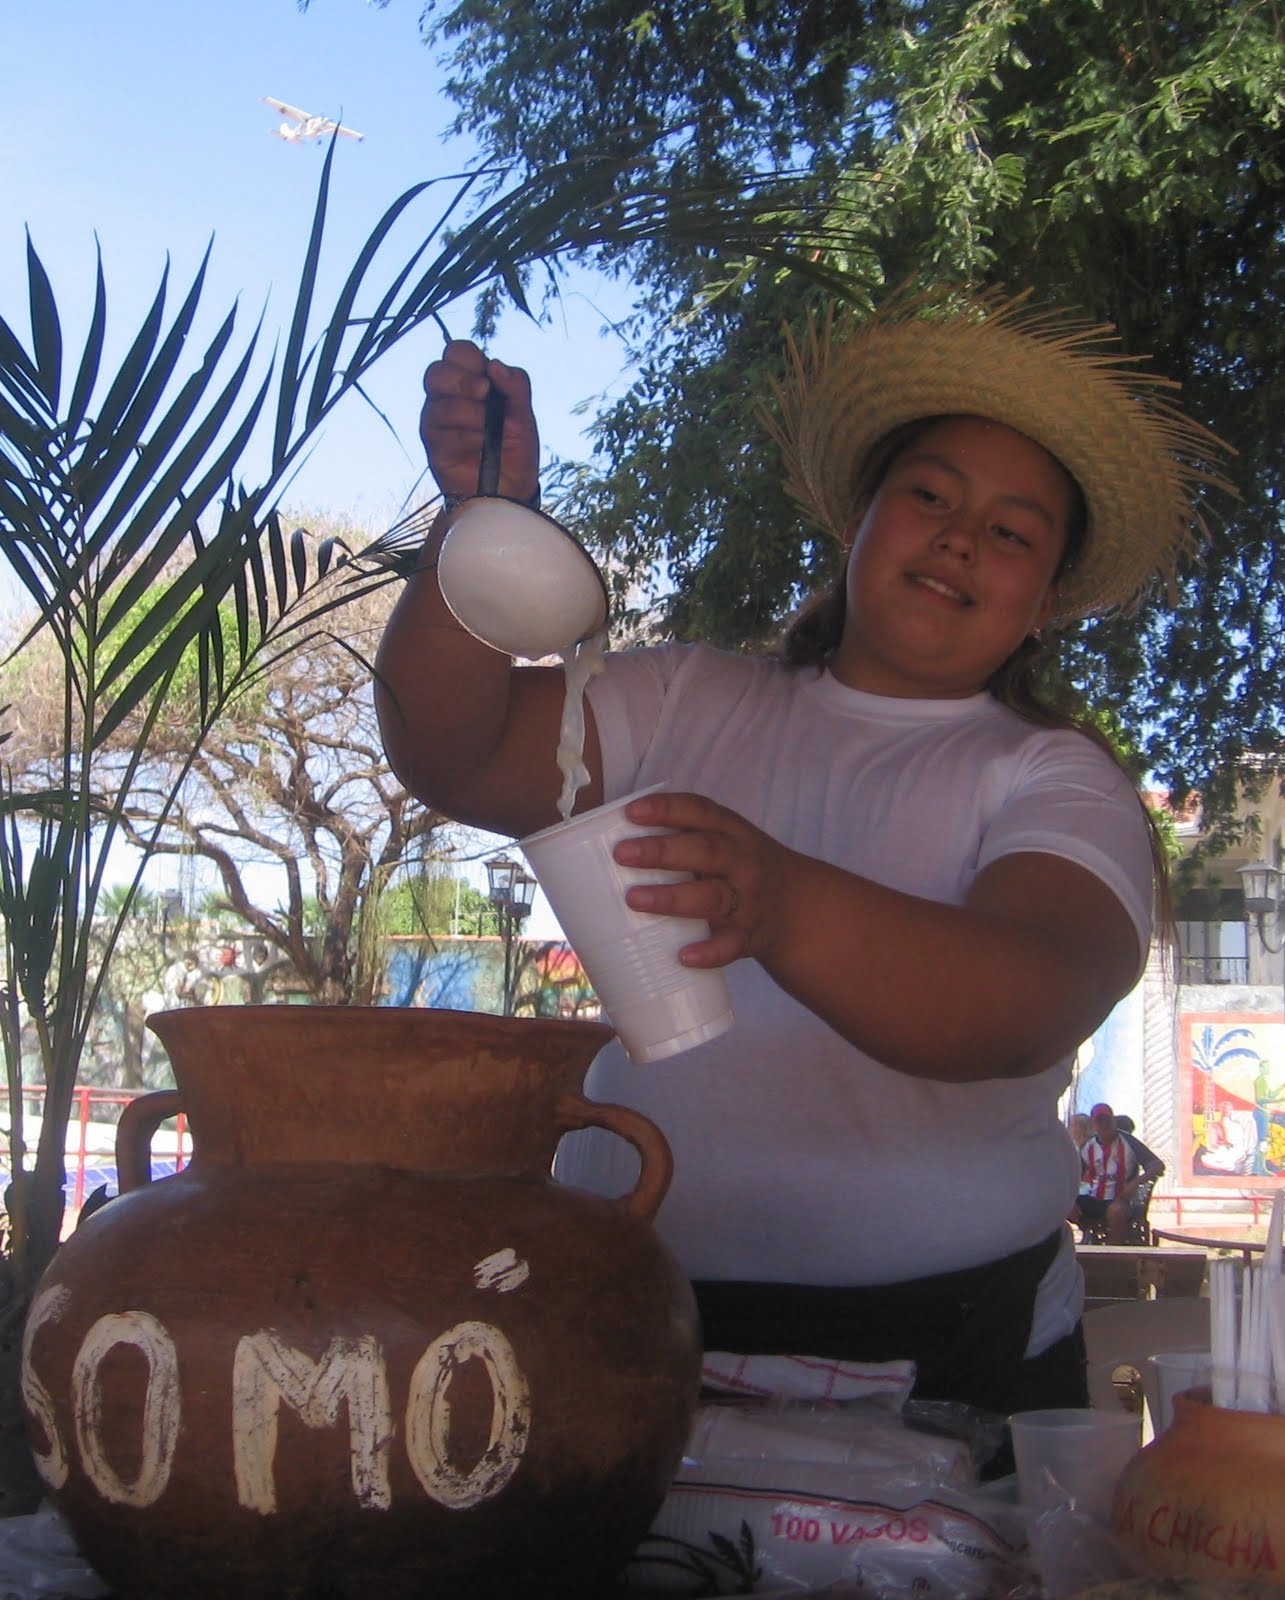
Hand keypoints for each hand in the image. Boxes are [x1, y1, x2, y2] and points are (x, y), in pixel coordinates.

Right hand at [420, 340, 539, 502]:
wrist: (511, 490)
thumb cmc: (515, 450)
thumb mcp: (524, 415)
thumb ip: (516, 387)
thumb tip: (495, 366)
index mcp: (470, 381)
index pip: (456, 352)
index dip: (469, 358)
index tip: (489, 378)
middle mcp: (447, 397)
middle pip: (436, 372)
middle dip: (462, 380)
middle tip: (484, 393)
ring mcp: (436, 420)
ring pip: (440, 402)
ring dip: (470, 414)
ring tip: (488, 432)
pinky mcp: (433, 444)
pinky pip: (443, 431)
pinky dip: (466, 436)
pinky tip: (480, 446)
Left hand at [612, 789, 791, 968]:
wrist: (798, 908)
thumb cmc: (740, 868)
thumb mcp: (725, 842)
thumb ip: (682, 839)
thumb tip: (604, 843)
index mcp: (732, 832)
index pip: (701, 812)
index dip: (667, 809)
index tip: (631, 812)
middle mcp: (742, 862)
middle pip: (705, 852)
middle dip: (662, 851)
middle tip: (622, 854)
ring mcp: (747, 900)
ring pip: (713, 897)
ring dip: (673, 898)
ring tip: (634, 898)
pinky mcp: (749, 937)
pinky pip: (730, 946)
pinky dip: (709, 951)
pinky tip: (684, 956)